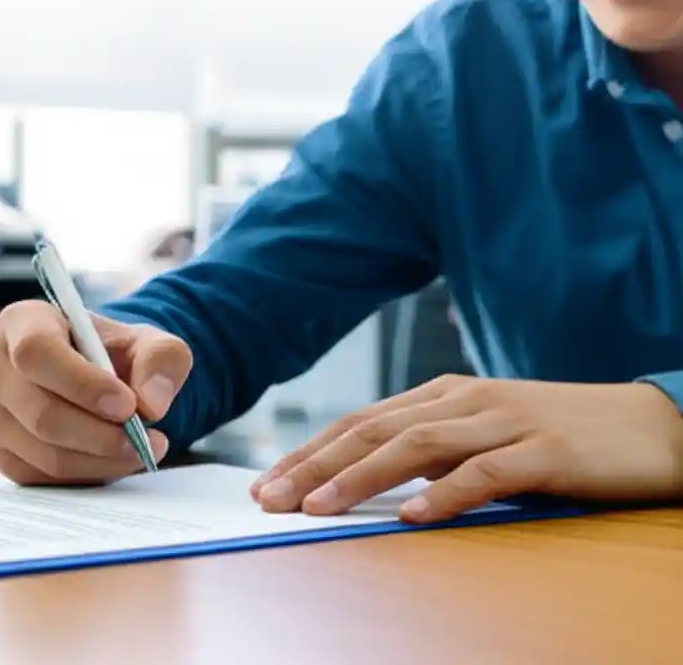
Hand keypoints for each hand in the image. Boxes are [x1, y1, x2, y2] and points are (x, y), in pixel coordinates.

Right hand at [0, 300, 191, 483]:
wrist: (102, 384)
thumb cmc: (117, 356)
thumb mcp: (150, 343)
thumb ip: (161, 360)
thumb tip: (151, 403)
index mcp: (22, 323)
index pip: (36, 352)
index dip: (81, 383)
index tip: (126, 404)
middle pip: (41, 412)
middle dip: (101, 434)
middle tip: (145, 439)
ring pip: (46, 452)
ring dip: (102, 459)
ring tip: (140, 449)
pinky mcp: (3, 455)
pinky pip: (46, 478)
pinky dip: (89, 474)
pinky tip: (114, 459)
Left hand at [251, 375, 682, 522]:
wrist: (653, 425)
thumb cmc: (560, 435)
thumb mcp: (484, 436)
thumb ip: (433, 452)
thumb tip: (371, 481)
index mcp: (443, 395)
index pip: (360, 423)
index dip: (310, 453)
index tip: (267, 484)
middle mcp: (464, 400)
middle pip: (372, 431)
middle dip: (314, 466)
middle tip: (269, 499)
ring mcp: (504, 420)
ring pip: (415, 446)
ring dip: (359, 478)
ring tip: (318, 508)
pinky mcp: (544, 449)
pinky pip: (485, 472)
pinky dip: (445, 494)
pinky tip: (410, 516)